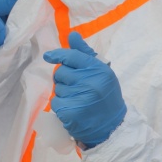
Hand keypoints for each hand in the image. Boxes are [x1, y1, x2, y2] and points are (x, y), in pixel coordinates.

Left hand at [42, 32, 125, 147]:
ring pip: (57, 88)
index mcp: (98, 69)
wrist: (112, 127)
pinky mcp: (70, 111)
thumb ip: (85, 53)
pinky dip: (60, 105)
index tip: (48, 56)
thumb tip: (72, 35)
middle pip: (60, 72)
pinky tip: (72, 109)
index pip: (72, 56)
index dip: (58, 55)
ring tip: (78, 100)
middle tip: (77, 87)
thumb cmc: (106, 96)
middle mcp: (89, 81)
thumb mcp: (101, 72)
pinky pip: (55, 102)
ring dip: (63, 93)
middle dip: (64, 79)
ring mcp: (80, 97)